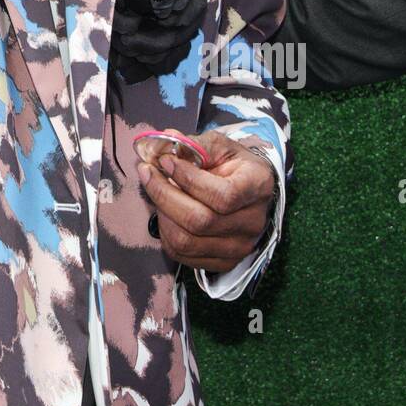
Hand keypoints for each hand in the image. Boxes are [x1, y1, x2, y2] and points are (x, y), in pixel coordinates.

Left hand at [138, 129, 276, 272]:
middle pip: (199, 221)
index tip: (165, 161)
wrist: (249, 191)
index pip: (223, 196)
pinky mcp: (224, 262)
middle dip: (164, 194)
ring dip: (162, 214)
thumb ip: (193, 145)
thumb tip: (164, 142)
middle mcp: (253, 223)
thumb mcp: (220, 146)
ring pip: (186, 242)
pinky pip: (182, 255)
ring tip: (156, 191)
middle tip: (147, 173)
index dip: (188, 179)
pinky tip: (165, 211)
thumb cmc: (233, 166)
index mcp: (257, 187)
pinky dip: (165, 233)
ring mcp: (239, 247)